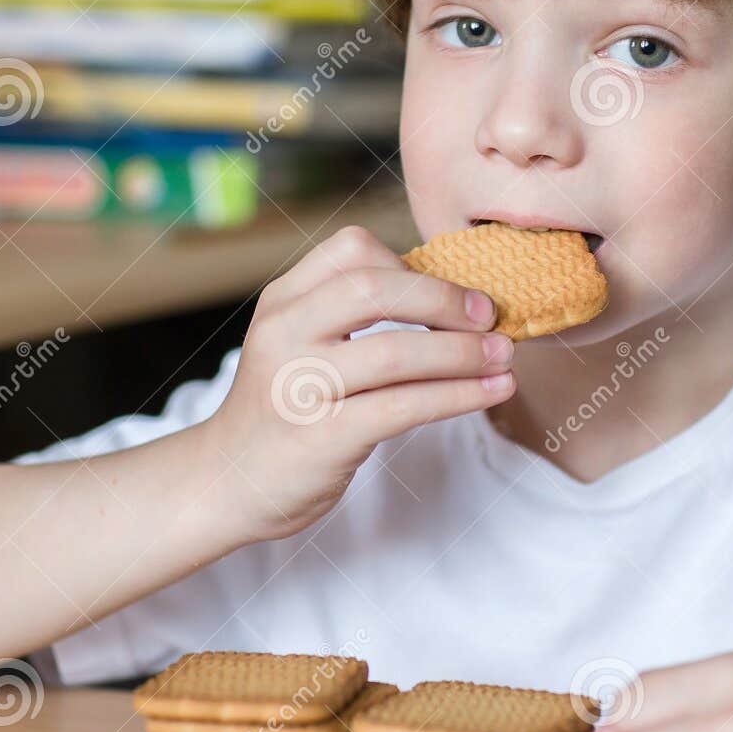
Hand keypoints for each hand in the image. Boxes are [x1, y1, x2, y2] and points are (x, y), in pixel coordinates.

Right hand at [202, 225, 514, 540]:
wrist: (228, 482)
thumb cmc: (284, 409)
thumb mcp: (297, 343)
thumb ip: (349, 314)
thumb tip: (453, 299)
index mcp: (283, 301)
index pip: (352, 250)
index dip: (413, 264)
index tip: (453, 291)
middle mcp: (284, 334)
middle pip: (375, 289)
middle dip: (445, 299)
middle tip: (490, 317)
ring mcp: (299, 385)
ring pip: (397, 351)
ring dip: (464, 352)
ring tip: (504, 358)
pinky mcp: (321, 437)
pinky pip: (404, 406)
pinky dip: (459, 395)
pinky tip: (492, 392)